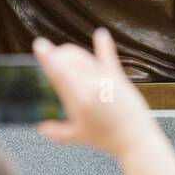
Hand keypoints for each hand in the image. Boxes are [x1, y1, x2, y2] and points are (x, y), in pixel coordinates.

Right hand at [33, 27, 152, 159]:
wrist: (135, 140)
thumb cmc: (107, 139)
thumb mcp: (77, 136)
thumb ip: (56, 132)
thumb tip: (41, 128)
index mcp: (78, 100)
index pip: (58, 71)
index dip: (47, 56)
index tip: (40, 45)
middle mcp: (92, 86)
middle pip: (70, 58)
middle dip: (58, 54)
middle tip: (52, 57)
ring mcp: (106, 80)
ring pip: (85, 56)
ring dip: (72, 53)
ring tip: (65, 56)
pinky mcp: (119, 77)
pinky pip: (108, 57)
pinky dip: (104, 45)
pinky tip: (100, 34)